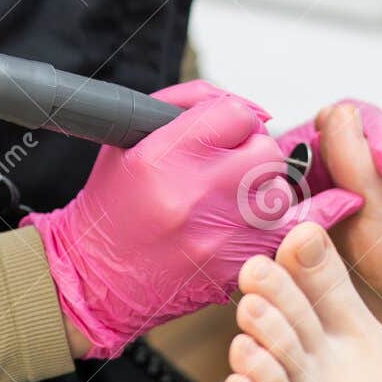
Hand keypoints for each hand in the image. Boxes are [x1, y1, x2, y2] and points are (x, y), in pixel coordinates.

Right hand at [22, 81, 362, 360]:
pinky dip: (277, 224)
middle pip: (267, 151)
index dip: (233, 118)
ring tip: (233, 196)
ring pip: (279, 193)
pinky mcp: (234, 268)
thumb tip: (251, 108)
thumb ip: (191, 103)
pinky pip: (284, 234)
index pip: (236, 114)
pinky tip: (267, 217)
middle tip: (231, 163)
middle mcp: (195, 196)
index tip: (224, 131)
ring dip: (263, 189)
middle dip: (253, 150)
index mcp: (164, 157)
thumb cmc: (114, 203)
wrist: (97, 278)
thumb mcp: (133, 137)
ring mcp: (219, 237)